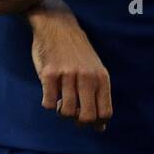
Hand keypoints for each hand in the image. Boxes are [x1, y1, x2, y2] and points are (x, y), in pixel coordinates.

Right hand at [29, 2, 111, 130]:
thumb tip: (100, 127)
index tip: (87, 119)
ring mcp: (67, 75)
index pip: (105, 112)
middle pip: (86, 116)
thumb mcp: (94, 70)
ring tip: (60, 103)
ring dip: (62, 112)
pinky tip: (49, 95)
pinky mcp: (48, 73)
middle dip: (79, 121)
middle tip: (72, 114)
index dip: (96, 122)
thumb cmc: (76, 52)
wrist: (57, 26)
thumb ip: (98, 95)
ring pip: (66, 111)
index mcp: (101, 78)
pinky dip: (48, 104)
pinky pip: (49, 102)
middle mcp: (86, 77)